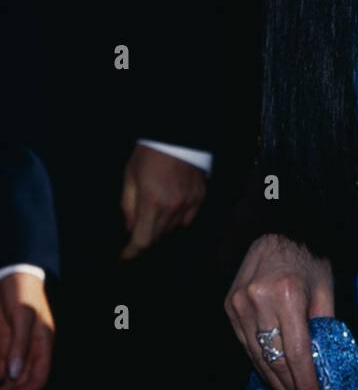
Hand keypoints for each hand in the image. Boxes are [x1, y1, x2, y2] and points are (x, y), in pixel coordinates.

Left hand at [0, 272, 54, 389]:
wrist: (13, 272)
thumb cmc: (23, 291)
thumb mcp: (22, 315)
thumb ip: (19, 344)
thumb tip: (13, 374)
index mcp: (43, 343)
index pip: (38, 378)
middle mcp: (31, 349)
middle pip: (21, 381)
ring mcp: (17, 346)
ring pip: (8, 374)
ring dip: (0, 384)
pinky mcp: (5, 341)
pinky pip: (1, 362)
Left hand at [119, 145, 206, 260]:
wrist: (178, 133)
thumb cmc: (150, 153)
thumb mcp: (130, 176)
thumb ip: (128, 205)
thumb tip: (130, 227)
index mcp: (152, 203)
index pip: (142, 240)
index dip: (132, 252)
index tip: (125, 256)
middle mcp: (172, 207)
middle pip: (157, 237)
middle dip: (144, 237)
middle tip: (137, 228)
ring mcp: (189, 203)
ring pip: (173, 229)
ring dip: (160, 228)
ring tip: (153, 212)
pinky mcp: (200, 197)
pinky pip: (188, 219)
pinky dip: (177, 219)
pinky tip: (170, 207)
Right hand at [225, 233, 333, 389]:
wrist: (276, 225)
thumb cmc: (307, 253)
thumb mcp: (324, 285)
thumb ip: (322, 323)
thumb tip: (318, 362)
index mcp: (286, 294)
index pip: (296, 351)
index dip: (305, 381)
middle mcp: (258, 300)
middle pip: (274, 359)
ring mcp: (239, 304)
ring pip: (257, 356)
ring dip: (274, 384)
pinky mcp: (229, 306)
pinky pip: (246, 344)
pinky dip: (259, 364)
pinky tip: (272, 379)